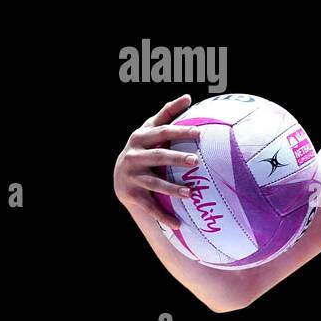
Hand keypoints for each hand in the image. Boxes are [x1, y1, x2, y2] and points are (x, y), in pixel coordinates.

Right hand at [113, 94, 203, 230]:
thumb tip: (188, 96)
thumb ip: (167, 114)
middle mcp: (134, 156)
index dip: (180, 131)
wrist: (120, 176)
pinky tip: (178, 224)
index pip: (163, 132)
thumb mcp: (150, 130)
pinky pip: (150, 207)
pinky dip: (163, 216)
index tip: (200, 132)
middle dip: (176, 158)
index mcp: (141, 138)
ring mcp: (132, 176)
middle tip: (196, 161)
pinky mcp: (132, 195)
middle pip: (158, 156)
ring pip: (154, 184)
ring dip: (172, 189)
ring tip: (190, 194)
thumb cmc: (144, 148)